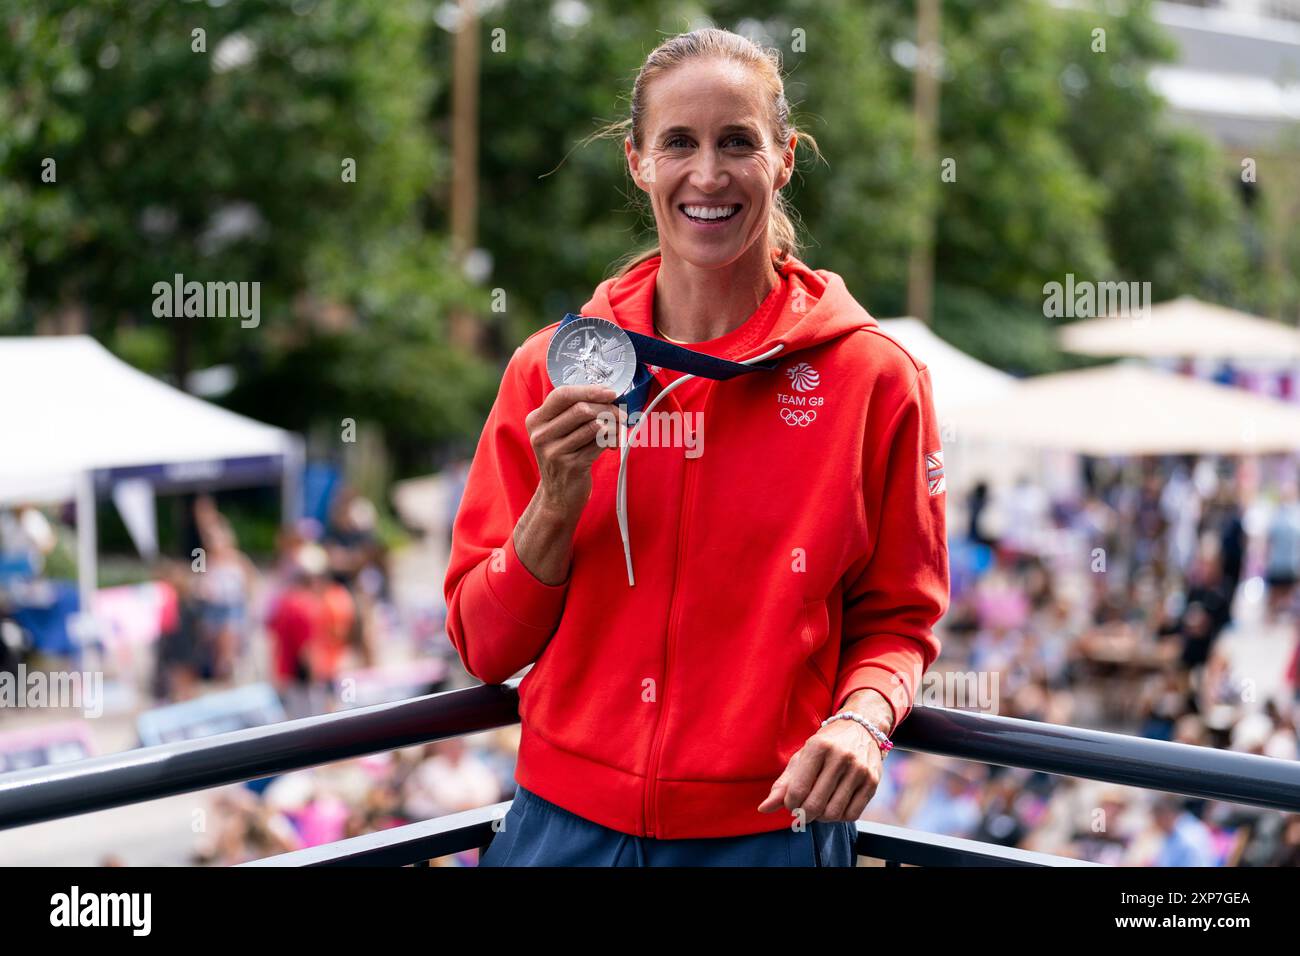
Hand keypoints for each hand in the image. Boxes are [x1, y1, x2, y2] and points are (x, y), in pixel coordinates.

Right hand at [525, 384, 626, 521]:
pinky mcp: (571, 465)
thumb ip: (573, 412)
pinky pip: (600, 443)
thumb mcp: (558, 433)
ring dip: (613, 426)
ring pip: (594, 425)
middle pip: (581, 408)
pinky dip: (613, 440)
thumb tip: (607, 395)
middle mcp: (541, 435)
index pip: (562, 395)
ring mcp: (554, 451)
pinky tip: (613, 445)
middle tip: (620, 415)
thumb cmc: (564, 458)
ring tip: (618, 431)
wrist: (558, 496)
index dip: (589, 390)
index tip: (610, 392)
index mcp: (536, 420)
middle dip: (607, 408)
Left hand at [757, 718, 883, 822]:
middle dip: (804, 814)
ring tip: (819, 808)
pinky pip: (852, 815)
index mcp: (818, 747)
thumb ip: (782, 784)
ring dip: (821, 817)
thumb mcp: (802, 757)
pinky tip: (835, 806)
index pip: (798, 790)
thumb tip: (763, 809)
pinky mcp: (873, 782)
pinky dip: (839, 817)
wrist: (862, 728)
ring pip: (833, 813)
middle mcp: (841, 757)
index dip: (790, 804)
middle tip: (803, 810)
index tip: (791, 803)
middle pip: (815, 805)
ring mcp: (859, 770)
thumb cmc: (825, 745)